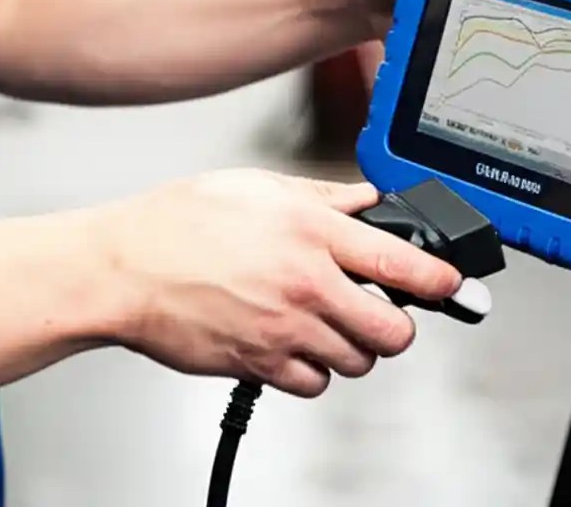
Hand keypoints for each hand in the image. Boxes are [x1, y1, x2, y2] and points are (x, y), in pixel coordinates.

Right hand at [99, 169, 468, 397]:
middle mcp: (307, 283)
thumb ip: (321, 196)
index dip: (441, 280)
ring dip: (352, 347)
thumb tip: (365, 201)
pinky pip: (314, 384)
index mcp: (312, 230)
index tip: (448, 285)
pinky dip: (313, 371)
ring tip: (328, 325)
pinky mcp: (260, 363)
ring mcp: (285, 328)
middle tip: (382, 313)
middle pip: (394, 332)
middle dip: (396, 327)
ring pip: (357, 361)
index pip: (405, 265)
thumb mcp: (255, 186)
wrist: (122, 269)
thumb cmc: (177, 223)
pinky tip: (295, 345)